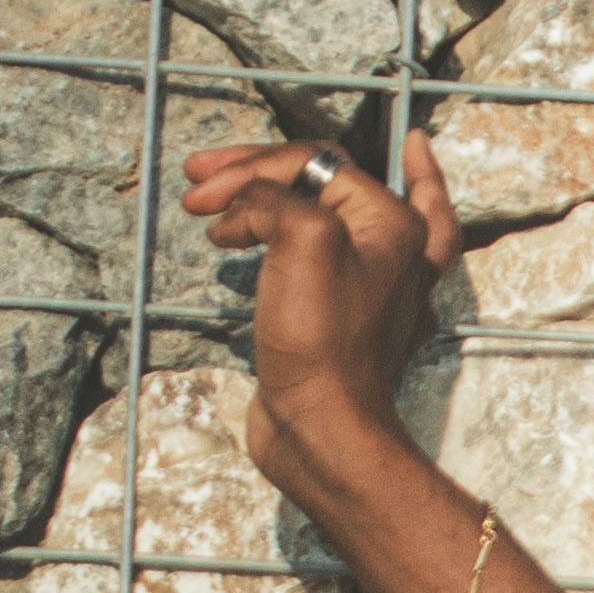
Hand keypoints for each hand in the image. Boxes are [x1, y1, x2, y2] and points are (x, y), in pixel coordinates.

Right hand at [182, 128, 456, 503]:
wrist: (321, 428)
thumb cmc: (320, 340)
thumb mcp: (303, 241)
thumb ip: (276, 197)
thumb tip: (246, 201)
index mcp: (395, 222)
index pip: (315, 164)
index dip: (252, 169)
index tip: (200, 192)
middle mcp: (394, 248)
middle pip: (319, 182)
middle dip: (256, 170)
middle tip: (198, 170)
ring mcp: (369, 284)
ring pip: (318, 215)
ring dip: (263, 200)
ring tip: (207, 206)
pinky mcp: (340, 317)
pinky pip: (319, 256)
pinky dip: (284, 235)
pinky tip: (271, 229)